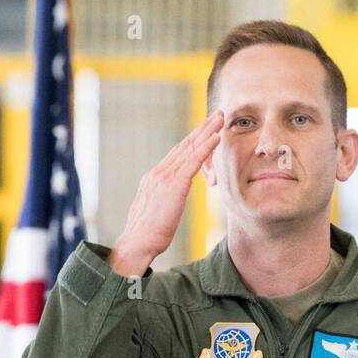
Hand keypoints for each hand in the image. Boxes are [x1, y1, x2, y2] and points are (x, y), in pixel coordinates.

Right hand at [108, 110, 224, 276]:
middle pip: (183, 145)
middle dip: (201, 129)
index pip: (176, 155)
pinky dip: (206, 147)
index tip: (203, 130)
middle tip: (216, 115)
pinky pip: (193, 161)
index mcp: (154, 178)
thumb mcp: (155, 212)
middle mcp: (158, 172)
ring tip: (220, 119)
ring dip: (207, 132)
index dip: (191, 141)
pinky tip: (217, 137)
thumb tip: (168, 201)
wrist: (137, 242)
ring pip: (190, 148)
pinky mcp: (174, 184)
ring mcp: (165, 176)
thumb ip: (163, 201)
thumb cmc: (146, 235)